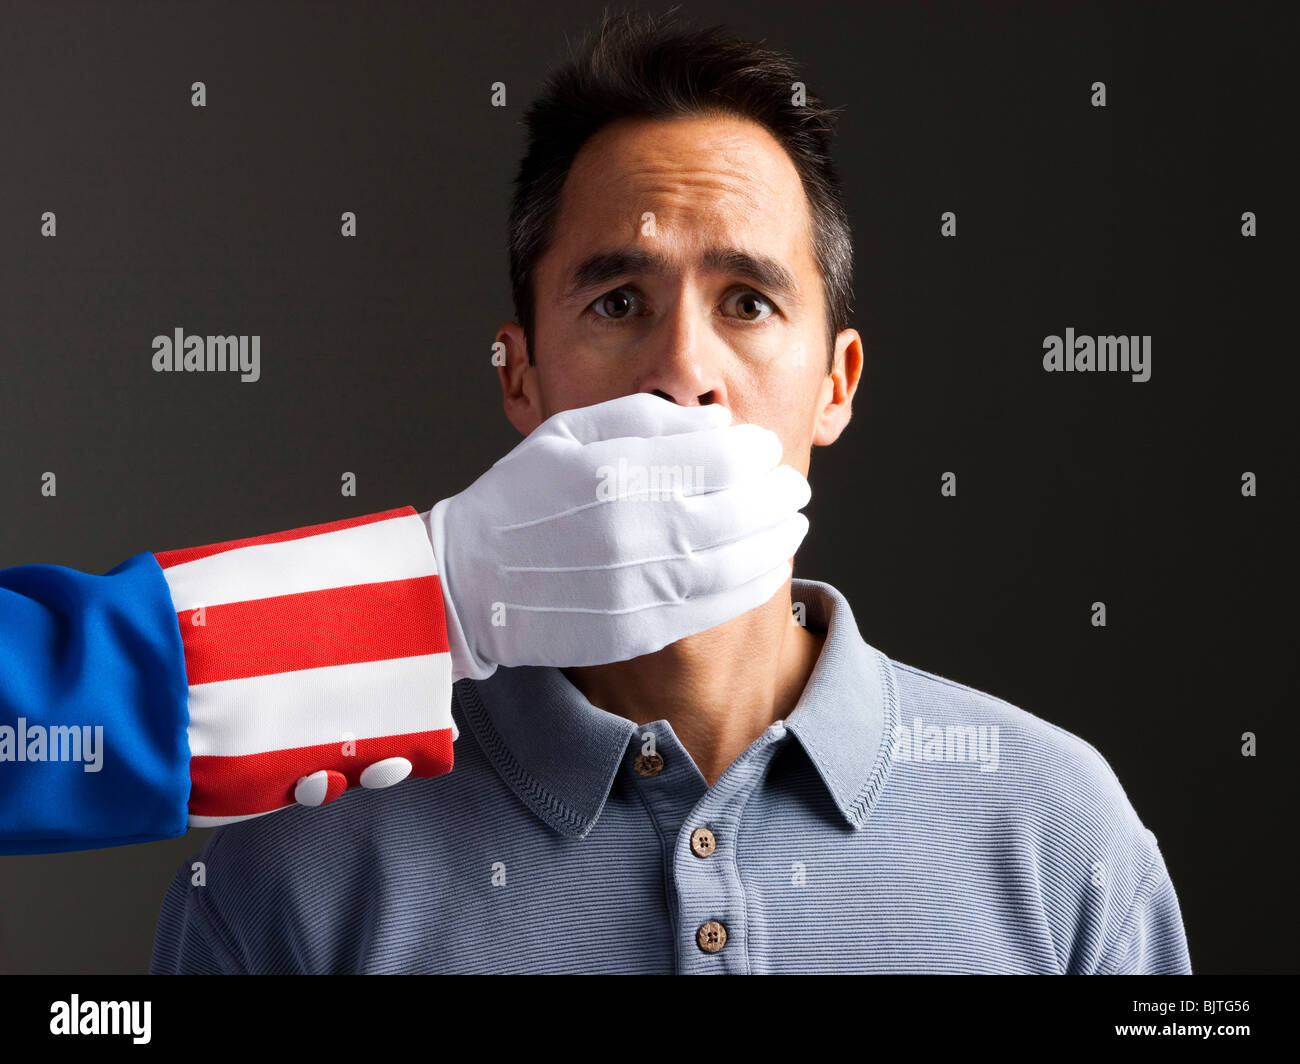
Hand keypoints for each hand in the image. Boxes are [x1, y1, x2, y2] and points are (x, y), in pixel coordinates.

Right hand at [425, 392, 810, 681]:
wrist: (465, 580)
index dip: (754, 452)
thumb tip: (716, 422)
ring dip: (777, 541)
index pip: (717, 458)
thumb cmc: (517, 497)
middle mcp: (627, 530)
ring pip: (734, 563)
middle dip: (778, 495)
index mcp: (611, 472)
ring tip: (793, 524)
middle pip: (737, 510)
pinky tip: (768, 567)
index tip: (764, 448)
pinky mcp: (634, 629)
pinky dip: (752, 585)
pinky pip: (712, 608)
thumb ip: (644, 418)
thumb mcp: (566, 433)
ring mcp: (632, 586)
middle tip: (795, 486)